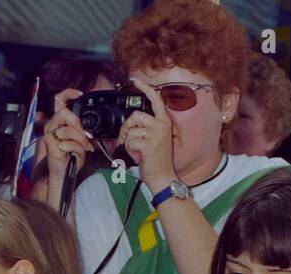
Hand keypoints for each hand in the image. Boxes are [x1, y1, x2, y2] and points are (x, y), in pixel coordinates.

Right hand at [41, 88, 91, 210]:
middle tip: (87, 133)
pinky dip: (76, 147)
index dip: (68, 93)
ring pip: (66, 128)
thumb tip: (90, 124)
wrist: (66, 172)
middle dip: (77, 122)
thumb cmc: (72, 155)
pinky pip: (66, 141)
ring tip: (86, 146)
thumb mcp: (81, 137)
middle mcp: (52, 125)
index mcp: (59, 120)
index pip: (59, 100)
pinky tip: (79, 152)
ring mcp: (50, 135)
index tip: (79, 93)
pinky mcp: (50, 146)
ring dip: (80, 138)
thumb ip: (82, 127)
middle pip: (63, 112)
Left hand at [121, 77, 176, 192]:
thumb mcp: (153, 139)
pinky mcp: (150, 144)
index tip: (136, 80)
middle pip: (135, 116)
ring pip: (131, 130)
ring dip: (128, 141)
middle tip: (127, 139)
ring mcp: (157, 134)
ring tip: (136, 150)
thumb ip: (145, 128)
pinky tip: (138, 155)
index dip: (145, 88)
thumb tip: (129, 124)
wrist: (162, 176)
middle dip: (126, 128)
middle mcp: (162, 125)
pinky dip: (129, 150)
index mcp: (164, 121)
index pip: (155, 99)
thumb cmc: (156, 159)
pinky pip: (130, 141)